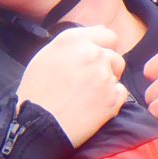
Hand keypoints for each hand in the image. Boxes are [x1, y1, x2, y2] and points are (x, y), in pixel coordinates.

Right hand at [15, 25, 128, 147]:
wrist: (36, 124)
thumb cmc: (36, 92)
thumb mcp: (46, 56)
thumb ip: (73, 43)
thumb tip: (98, 35)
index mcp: (74, 40)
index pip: (106, 34)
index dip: (103, 47)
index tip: (95, 59)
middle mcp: (92, 53)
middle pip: (115, 56)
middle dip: (107, 66)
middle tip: (89, 81)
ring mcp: (105, 75)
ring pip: (117, 76)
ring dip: (107, 84)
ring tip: (87, 97)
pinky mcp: (112, 97)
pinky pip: (121, 94)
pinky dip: (111, 100)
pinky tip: (93, 107)